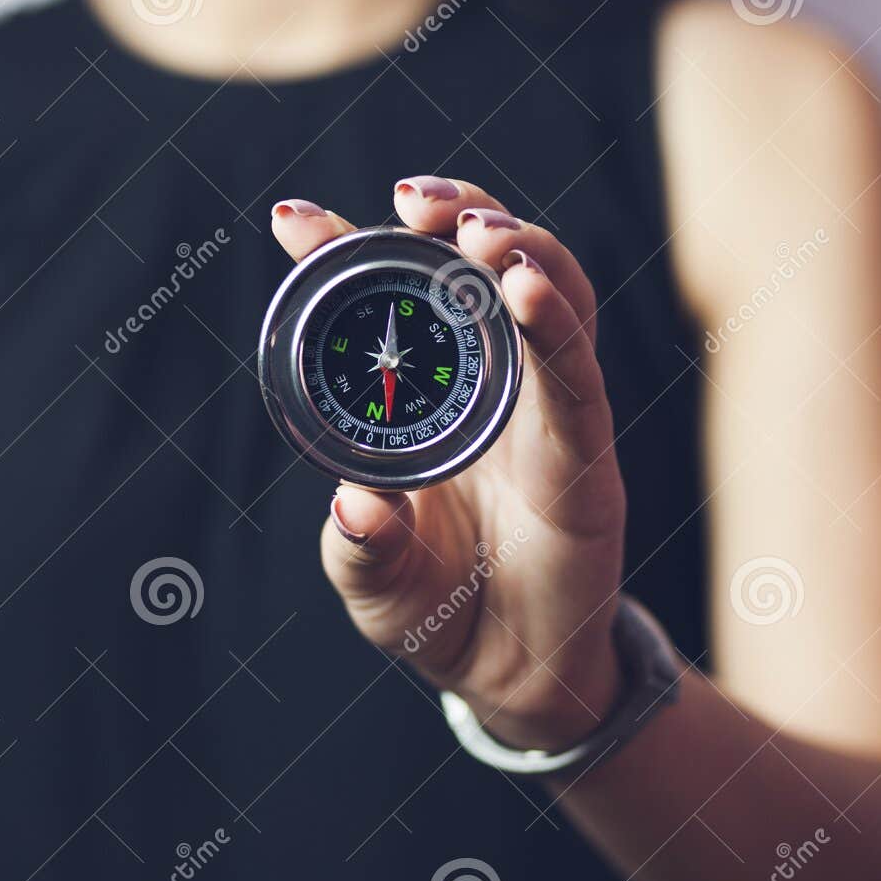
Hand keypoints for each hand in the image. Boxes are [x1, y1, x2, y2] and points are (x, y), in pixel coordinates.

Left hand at [271, 180, 627, 750]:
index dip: (350, 251)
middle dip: (455, 217)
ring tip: (475, 230)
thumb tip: (354, 504)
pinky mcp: (586, 456)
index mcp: (432, 397)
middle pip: (486, 271)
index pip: (395, 304)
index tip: (294, 217)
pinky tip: (523, 286)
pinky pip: (575, 378)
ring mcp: (546, 416)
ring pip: (549, 299)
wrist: (511, 679)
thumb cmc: (437, 612)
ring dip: (516, 250)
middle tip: (411, 201)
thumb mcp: (373, 577)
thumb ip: (359, 544)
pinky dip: (554, 325)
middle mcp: (494, 389)